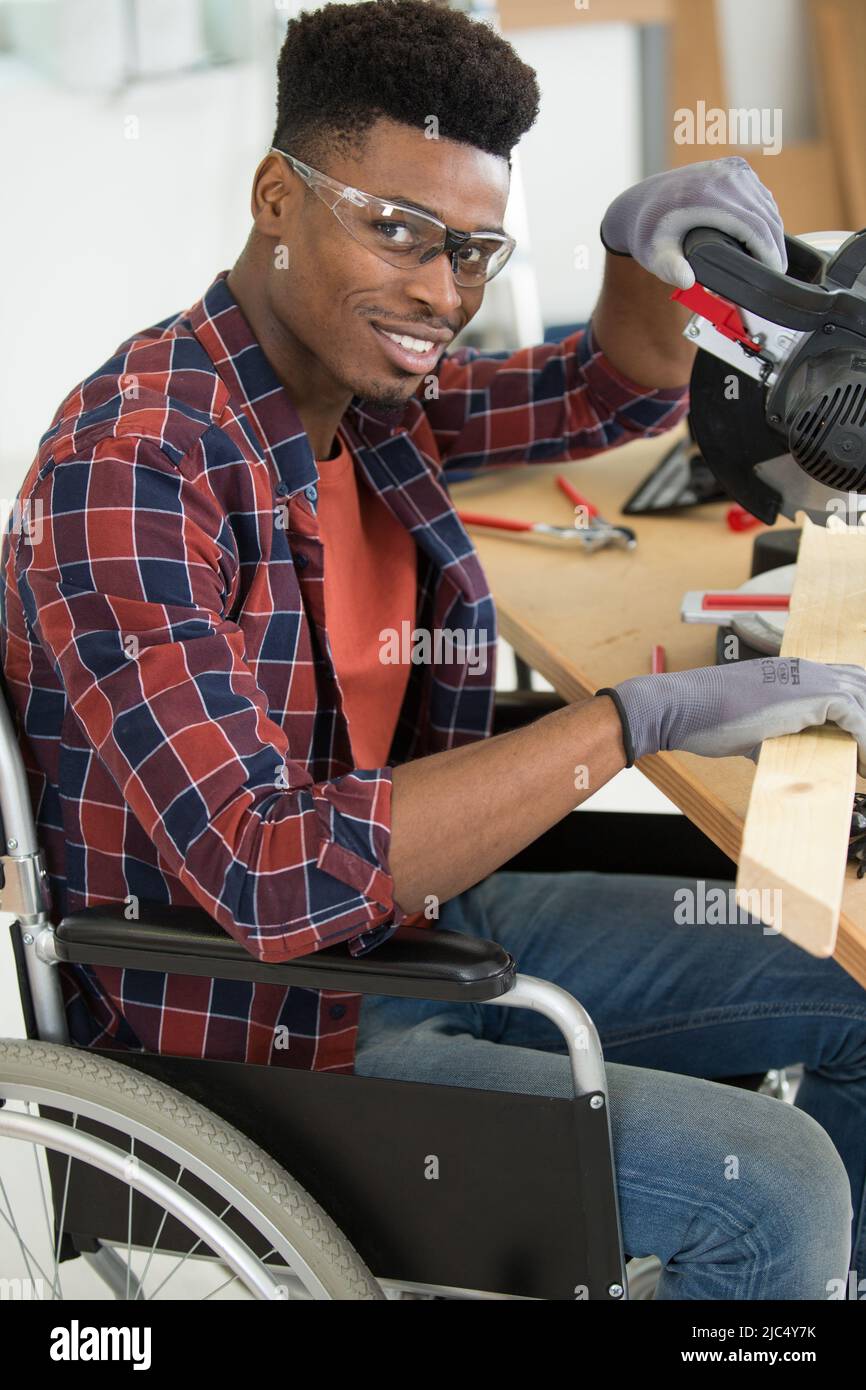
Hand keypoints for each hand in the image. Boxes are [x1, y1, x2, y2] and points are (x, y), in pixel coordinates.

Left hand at [599, 156, 786, 289]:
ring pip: (767, 205)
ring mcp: (732, 169)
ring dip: (773, 232)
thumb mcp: (654, 254)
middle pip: (766, 215)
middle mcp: (724, 176)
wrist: (640, 203)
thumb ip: (669, 268)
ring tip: (770, 260)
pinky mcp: (736, 168)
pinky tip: (763, 237)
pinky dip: (766, 216)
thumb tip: (686, 281)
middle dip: (775, 246)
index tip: (775, 274)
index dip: (769, 252)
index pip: (754, 225)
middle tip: (776, 274)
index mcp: (708, 194)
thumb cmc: (648, 231)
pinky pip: (761, 195)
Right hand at [600, 657, 865, 773]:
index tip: (862, 741)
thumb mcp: (748, 729)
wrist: (682, 706)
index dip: (860, 709)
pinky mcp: (812, 697)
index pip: (845, 683)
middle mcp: (806, 670)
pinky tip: (864, 767)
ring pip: (864, 702)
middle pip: (862, 687)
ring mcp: (810, 680)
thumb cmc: (704, 717)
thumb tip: (781, 757)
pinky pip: (857, 719)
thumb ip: (773, 738)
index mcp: (792, 672)